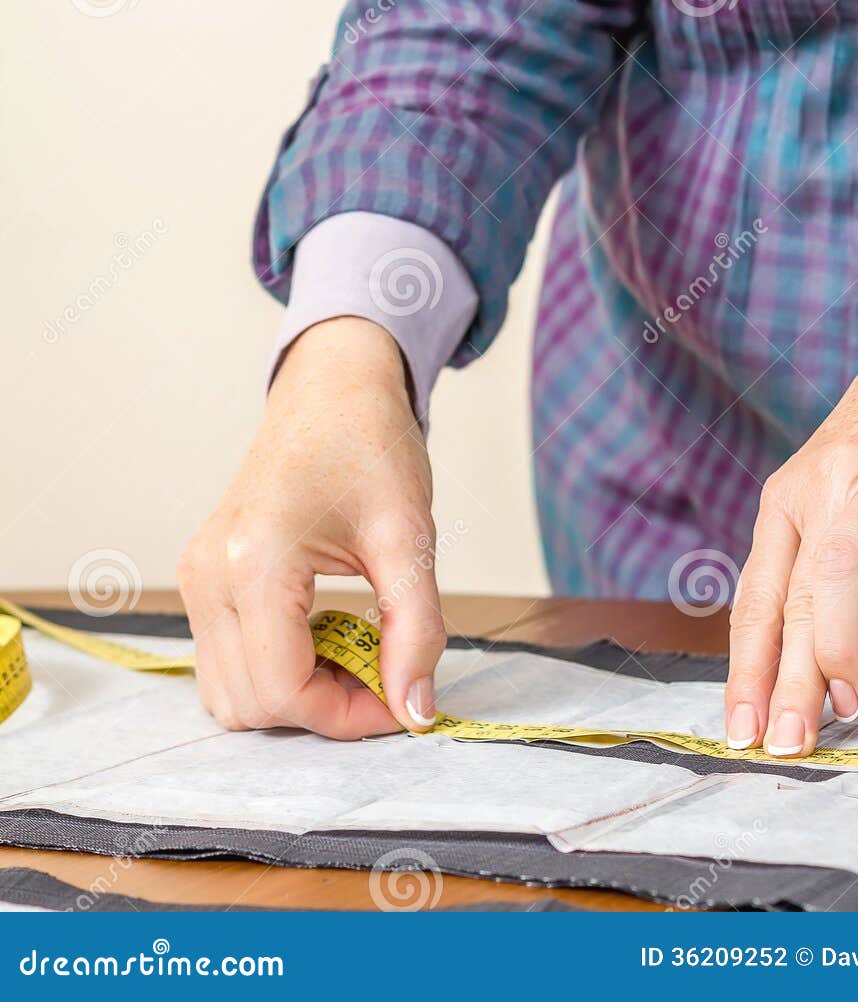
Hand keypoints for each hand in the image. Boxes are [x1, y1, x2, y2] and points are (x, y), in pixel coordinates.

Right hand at [179, 316, 444, 738]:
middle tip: (385, 671)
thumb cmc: (369, 444)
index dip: (350, 716)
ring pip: (229, 693)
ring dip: (294, 694)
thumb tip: (416, 712)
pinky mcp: (200, 574)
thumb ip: (416, 630)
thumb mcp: (409, 536)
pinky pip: (223, 660)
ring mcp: (196, 575)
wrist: (333, 386)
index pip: (284, 691)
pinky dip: (272, 669)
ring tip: (355, 649)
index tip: (402, 699)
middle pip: (251, 704)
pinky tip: (323, 632)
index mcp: (255, 561)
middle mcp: (208, 574)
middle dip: (324, 709)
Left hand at [724, 303, 857, 757]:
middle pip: (791, 593)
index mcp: (786, 505)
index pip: (754, 600)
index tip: (740, 731)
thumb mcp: (848, 519)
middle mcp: (819, 492)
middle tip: (787, 742)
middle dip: (785, 678)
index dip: (744, 670)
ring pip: (839, 563)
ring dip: (839, 639)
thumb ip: (843, 597)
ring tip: (850, 701)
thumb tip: (839, 675)